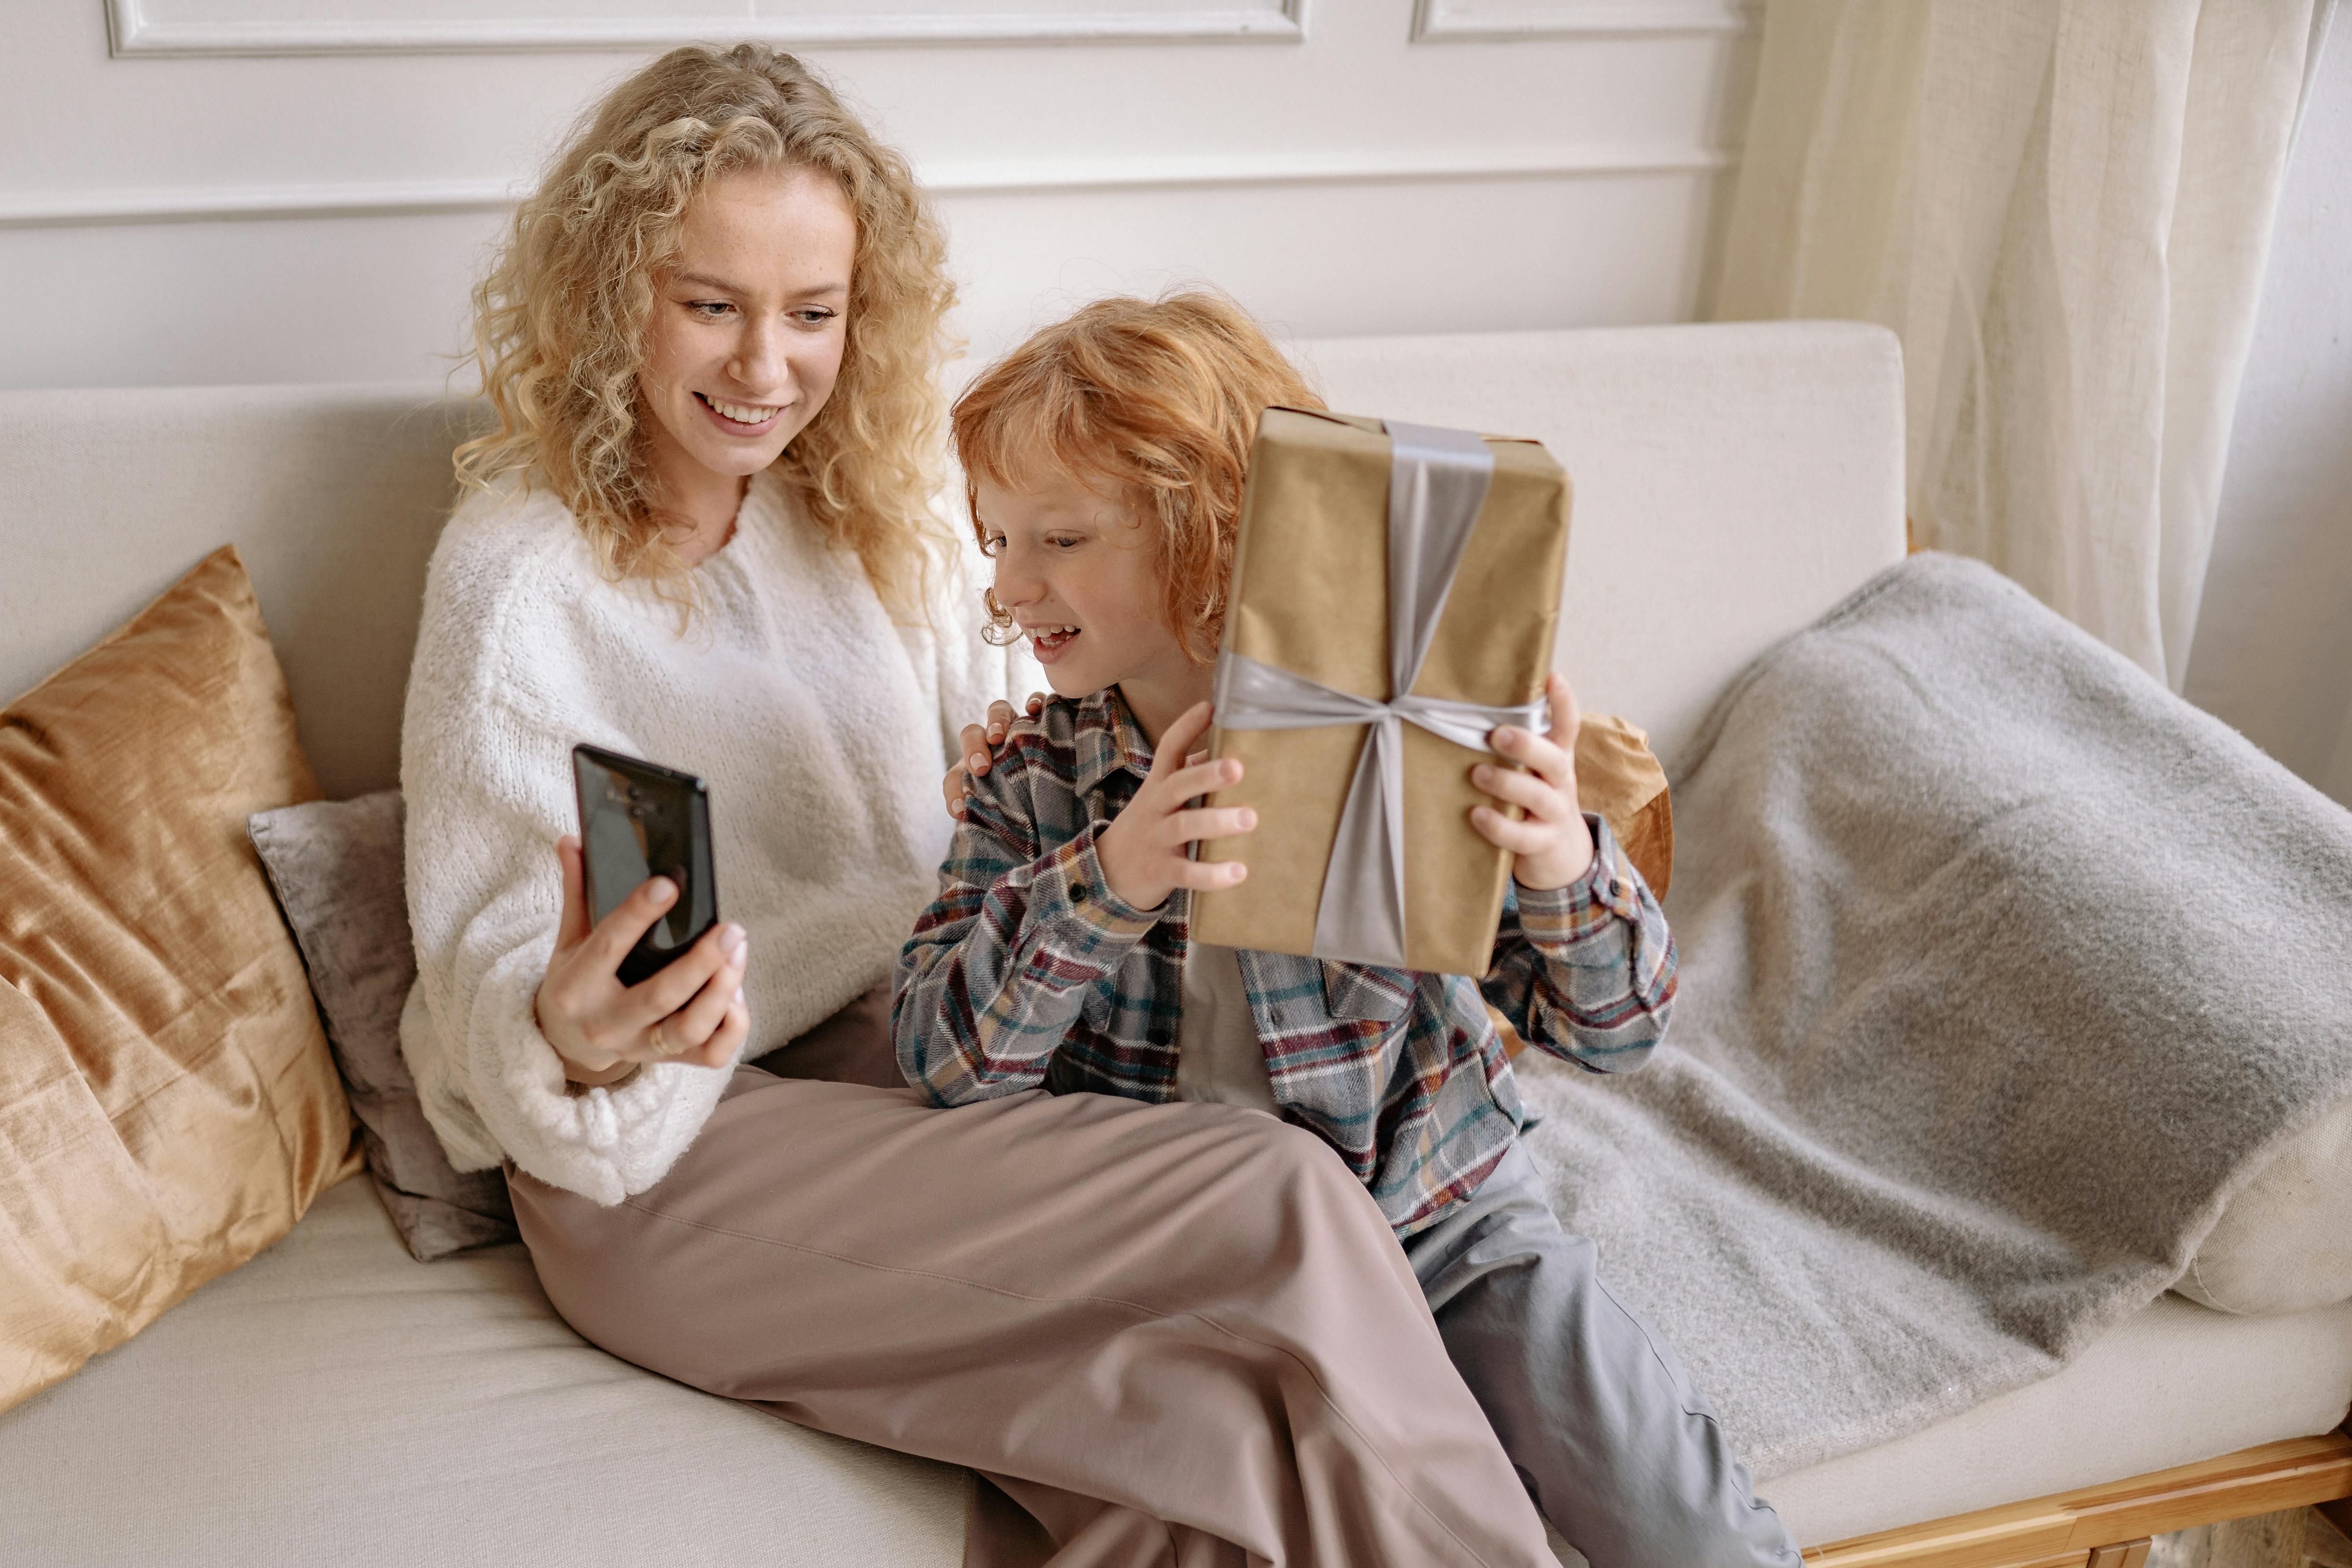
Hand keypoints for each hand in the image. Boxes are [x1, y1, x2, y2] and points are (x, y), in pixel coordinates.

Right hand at [534, 835, 749, 1083]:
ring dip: (721, 991)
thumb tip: (572, 839)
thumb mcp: (568, 939)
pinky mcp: (667, 1061)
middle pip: (660, 996)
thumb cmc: (575, 981)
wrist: (566, 1042)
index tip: (669, 883)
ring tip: (738, 952)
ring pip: (689, 1028)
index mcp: (577, 987)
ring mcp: (639, 1047)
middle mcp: (607, 1023)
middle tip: (731, 928)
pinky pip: (710, 1053)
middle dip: (701, 963)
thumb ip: (577, 891)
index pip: (609, 946)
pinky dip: (732, 1024)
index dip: (638, 914)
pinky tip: (737, 991)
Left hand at [943, 691, 1047, 819]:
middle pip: (972, 734)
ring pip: (998, 710)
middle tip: (980, 768)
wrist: (1055, 806)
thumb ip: (988, 820)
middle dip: (973, 748)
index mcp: (976, 772)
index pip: (956, 775)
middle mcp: (992, 747)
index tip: (960, 809)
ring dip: (996, 720)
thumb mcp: (1005, 818)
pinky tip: (1035, 709)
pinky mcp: (1042, 719)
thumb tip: (969, 824)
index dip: (954, 791)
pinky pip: (1038, 701)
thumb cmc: (1025, 811)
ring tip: (998, 736)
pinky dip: (1035, 701)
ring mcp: (1016, 728)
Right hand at [1095, 701, 1255, 910]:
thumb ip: (1193, 774)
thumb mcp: (1163, 796)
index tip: (1210, 707)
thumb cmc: (1151, 825)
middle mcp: (1156, 808)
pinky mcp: (1161, 872)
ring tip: (1250, 819)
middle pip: (1177, 786)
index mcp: (1159, 784)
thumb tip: (1234, 746)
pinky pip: (1186, 873)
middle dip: (1206, 775)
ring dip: (1216, 822)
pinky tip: (1239, 872)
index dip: (1187, 727)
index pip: (1168, 749)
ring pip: (1183, 827)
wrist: (1106, 873)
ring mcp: (1156, 840)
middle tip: (1237, 767)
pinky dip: (1211, 874)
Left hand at [1470, 673, 1594, 890]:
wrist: (1558, 856)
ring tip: (1478, 774)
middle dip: (1527, 745)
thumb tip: (1465, 714)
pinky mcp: (1542, 844)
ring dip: (1508, 783)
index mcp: (1557, 758)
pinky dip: (1498, 826)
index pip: (1567, 727)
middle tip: (1496, 734)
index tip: (1553, 677)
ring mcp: (1555, 814)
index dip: (1564, 703)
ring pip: (1538, 796)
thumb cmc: (1532, 801)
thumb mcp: (1531, 772)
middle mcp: (1560, 783)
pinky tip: (1476, 814)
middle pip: (1554, 759)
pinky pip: (1522, 836)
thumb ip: (1512, 749)